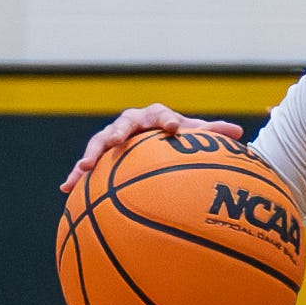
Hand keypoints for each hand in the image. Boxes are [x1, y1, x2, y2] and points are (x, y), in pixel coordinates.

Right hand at [59, 104, 241, 192]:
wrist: (153, 133)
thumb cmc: (177, 136)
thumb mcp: (194, 135)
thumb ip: (212, 134)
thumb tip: (239, 133)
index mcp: (156, 116)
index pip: (162, 115)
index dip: (167, 120)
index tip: (174, 127)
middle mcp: (131, 123)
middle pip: (123, 126)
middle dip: (119, 133)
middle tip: (117, 140)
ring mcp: (113, 136)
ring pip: (99, 143)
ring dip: (91, 155)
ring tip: (82, 167)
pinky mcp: (101, 153)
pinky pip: (87, 164)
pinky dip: (77, 176)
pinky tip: (66, 189)